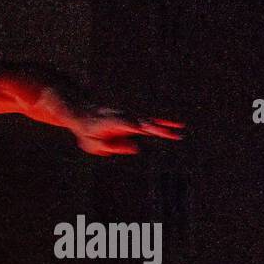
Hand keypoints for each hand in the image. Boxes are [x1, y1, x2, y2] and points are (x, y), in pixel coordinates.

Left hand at [67, 104, 182, 155]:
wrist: (83, 115)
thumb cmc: (87, 133)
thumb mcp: (93, 145)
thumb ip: (112, 147)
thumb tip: (137, 148)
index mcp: (113, 122)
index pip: (128, 124)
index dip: (137, 126)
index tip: (145, 128)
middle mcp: (123, 117)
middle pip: (143, 122)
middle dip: (157, 128)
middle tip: (173, 134)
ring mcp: (129, 117)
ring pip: (150, 121)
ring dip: (165, 125)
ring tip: (180, 128)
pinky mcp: (132, 121)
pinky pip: (149, 123)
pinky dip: (162, 125)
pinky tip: (176, 127)